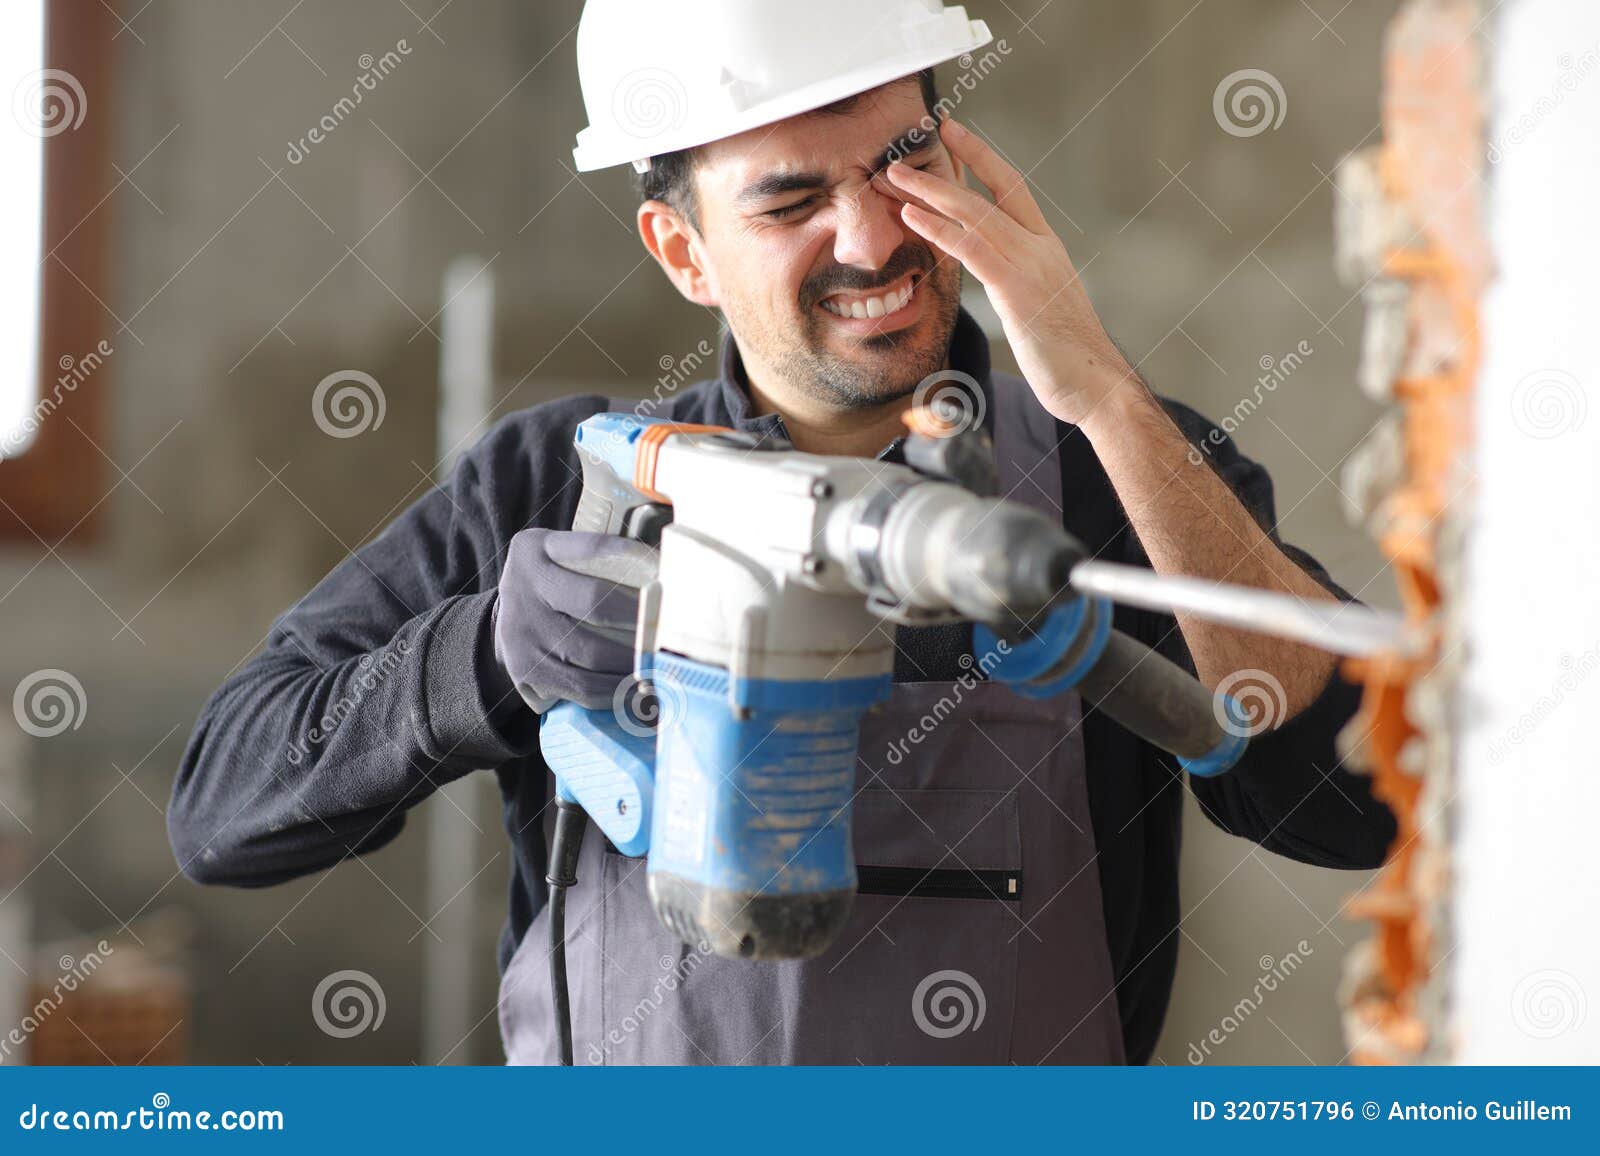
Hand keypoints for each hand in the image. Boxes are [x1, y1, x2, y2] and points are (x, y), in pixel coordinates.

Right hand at [494, 529, 657, 712]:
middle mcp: (525, 589)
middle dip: (641, 619)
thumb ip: (597, 555)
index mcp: (536, 551)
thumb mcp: (558, 555)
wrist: (502, 623)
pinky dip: (616, 691)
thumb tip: (662, 568)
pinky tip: (640, 690)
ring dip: (634, 663)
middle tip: (672, 629)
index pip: (588, 546)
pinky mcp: (525, 671)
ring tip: (663, 664)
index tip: (662, 567)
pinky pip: (579, 687)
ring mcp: (521, 633)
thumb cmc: (551, 584)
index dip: (627, 554)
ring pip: (590, 655)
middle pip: (594, 604)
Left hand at [884, 119, 1138, 426]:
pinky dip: (939, 229)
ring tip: (894, 177)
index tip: (953, 132)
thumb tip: (997, 277)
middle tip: (911, 146)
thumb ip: (1018, 282)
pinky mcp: (1017, 290)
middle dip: (949, 163)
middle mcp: (1040, 247)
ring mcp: (1030, 265)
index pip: (1012, 188)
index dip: (982, 157)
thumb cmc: (1067, 356)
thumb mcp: (1040, 306)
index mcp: (1046, 248)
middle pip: (990, 192)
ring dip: (931, 193)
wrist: (1094, 384)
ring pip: (976, 215)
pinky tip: (912, 217)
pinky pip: (972, 249)